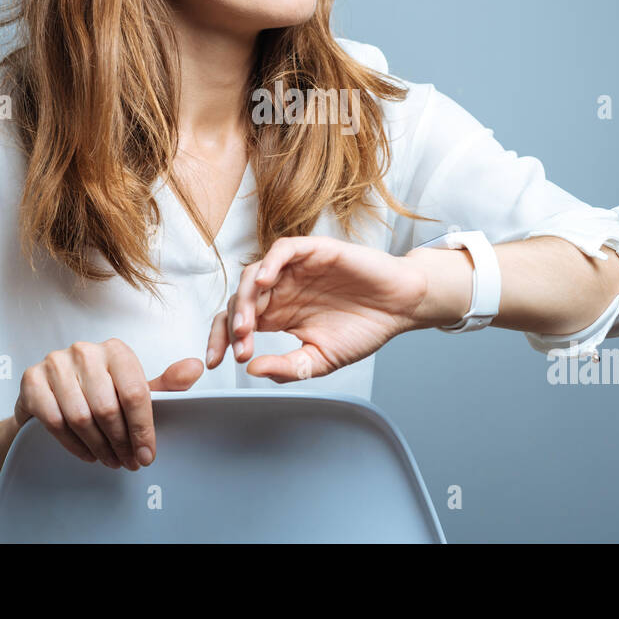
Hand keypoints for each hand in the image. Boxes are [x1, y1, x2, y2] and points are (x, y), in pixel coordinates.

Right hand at [14, 339, 202, 469]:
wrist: (48, 398)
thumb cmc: (98, 392)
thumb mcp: (133, 389)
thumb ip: (165, 384)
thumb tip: (197, 367)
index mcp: (115, 350)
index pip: (135, 393)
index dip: (143, 429)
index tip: (146, 455)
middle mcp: (84, 351)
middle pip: (108, 408)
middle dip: (120, 442)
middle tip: (127, 462)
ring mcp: (55, 363)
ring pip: (81, 417)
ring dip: (98, 446)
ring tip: (109, 459)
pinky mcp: (31, 380)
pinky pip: (54, 421)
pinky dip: (72, 444)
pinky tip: (86, 453)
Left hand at [205, 236, 427, 382]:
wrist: (400, 308)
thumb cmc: (364, 330)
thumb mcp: (320, 360)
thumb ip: (287, 367)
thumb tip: (253, 369)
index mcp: (278, 315)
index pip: (236, 321)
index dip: (222, 339)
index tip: (219, 362)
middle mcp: (281, 290)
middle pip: (239, 299)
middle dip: (233, 324)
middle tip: (241, 345)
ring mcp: (295, 269)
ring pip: (254, 274)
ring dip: (246, 298)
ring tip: (249, 324)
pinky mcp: (314, 251)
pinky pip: (283, 249)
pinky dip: (270, 262)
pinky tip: (265, 282)